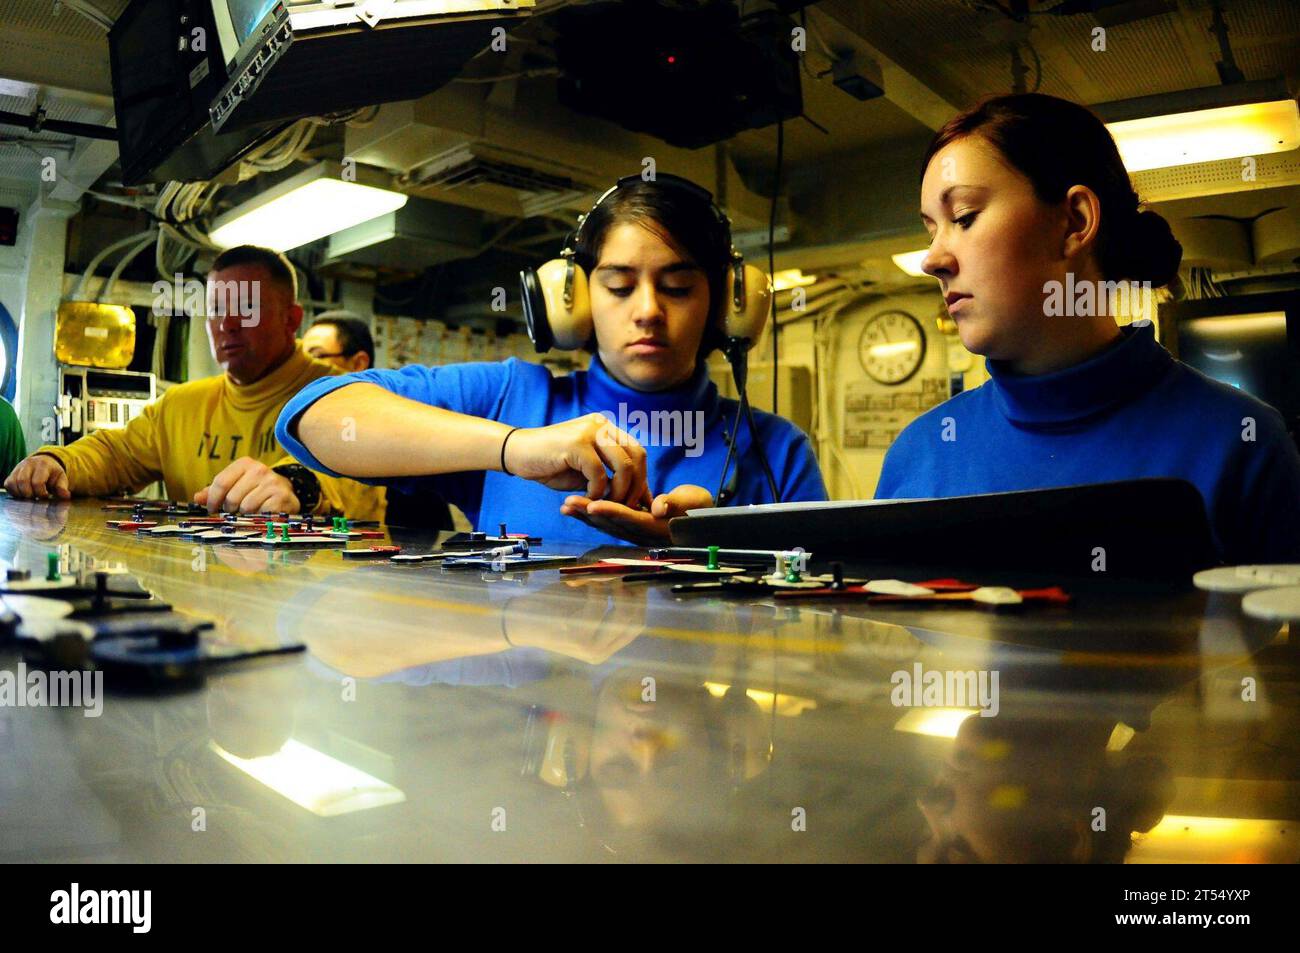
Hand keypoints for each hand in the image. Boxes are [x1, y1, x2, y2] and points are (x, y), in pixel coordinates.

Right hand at [4, 454, 70, 500]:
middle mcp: (28, 464)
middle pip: (22, 482)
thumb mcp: (61, 478)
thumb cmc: (52, 473)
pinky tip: (23, 494)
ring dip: (21, 494)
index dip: (41, 493)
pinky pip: (8, 484)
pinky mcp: (11, 473)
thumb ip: (62, 487)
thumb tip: (66, 496)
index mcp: (43, 465)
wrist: (44, 462)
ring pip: (13, 483)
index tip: (46, 496)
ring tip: (30, 496)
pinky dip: (14, 492)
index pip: (37, 482)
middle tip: (36, 497)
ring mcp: (18, 468)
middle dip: (30, 494)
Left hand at [196, 456, 299, 513]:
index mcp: (245, 463)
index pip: (221, 482)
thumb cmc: (254, 490)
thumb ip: (215, 491)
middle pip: (232, 497)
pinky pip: (261, 513)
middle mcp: (260, 469)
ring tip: (249, 511)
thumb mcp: (235, 485)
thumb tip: (197, 498)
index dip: (212, 499)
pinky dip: (258, 517)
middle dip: (229, 509)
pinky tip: (261, 514)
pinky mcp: (282, 497)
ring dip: (244, 514)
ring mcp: (272, 483)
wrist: (285, 493)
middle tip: (233, 511)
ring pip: (246, 507)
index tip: (211, 509)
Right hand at [503, 413, 648, 505]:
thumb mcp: (586, 472)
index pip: (638, 452)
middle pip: (638, 456)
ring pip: (624, 466)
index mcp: (606, 428)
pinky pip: (599, 474)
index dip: (640, 479)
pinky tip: (585, 500)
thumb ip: (609, 477)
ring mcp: (590, 431)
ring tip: (605, 506)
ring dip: (618, 492)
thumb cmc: (550, 465)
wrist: (516, 453)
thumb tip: (637, 496)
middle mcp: (601, 425)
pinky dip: (596, 493)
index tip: (634, 502)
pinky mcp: (576, 444)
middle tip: (624, 506)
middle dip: (636, 486)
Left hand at [560, 484, 712, 544]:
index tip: (593, 505)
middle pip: (611, 523)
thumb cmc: (699, 509)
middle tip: (569, 503)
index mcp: (655, 526)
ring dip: (585, 514)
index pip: (630, 518)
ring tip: (566, 505)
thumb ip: (675, 504)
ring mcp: (634, 530)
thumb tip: (659, 507)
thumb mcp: (691, 502)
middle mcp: (641, 532)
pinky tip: (575, 506)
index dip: (611, 512)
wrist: (702, 522)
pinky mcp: (630, 524)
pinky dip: (591, 513)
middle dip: (589, 513)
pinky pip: (607, 519)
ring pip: (605, 522)